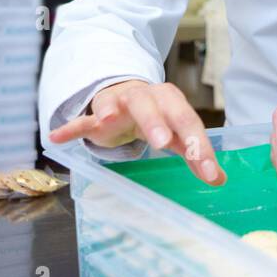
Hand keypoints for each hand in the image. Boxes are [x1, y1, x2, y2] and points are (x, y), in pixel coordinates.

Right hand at [48, 79, 225, 185]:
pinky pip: (82, 120)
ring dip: (112, 112)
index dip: (198, 146)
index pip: (188, 122)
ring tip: (107, 122)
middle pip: (153, 106)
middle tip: (163, 143)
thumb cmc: (159, 117)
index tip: (207, 171)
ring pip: (116, 105)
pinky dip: (70, 128)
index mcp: (172, 101)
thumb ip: (195, 154)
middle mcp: (146, 97)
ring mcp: (118, 104)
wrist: (127, 96)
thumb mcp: (178, 133)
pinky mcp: (95, 116)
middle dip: (157, 122)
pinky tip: (57, 137)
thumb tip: (219, 179)